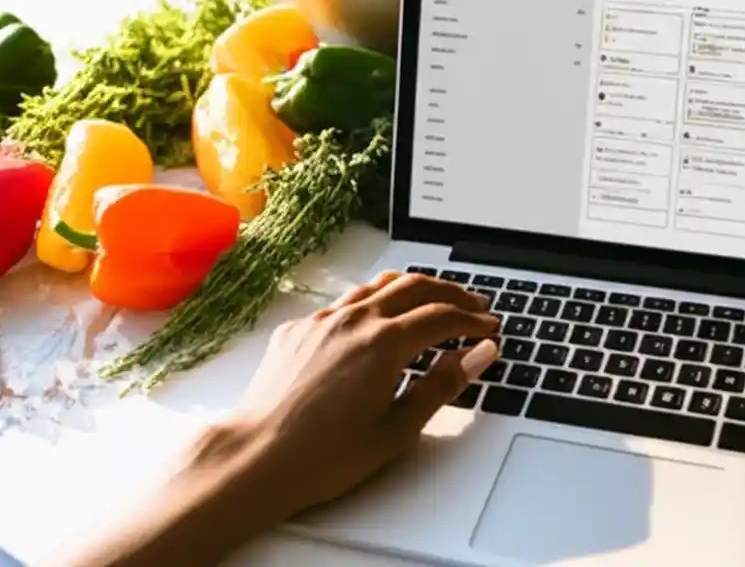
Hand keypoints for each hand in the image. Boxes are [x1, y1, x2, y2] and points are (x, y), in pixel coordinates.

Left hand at [230, 271, 500, 516]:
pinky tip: (377, 320)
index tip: (488, 326)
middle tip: (473, 304)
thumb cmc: (323, 455)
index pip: (442, 317)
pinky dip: (373, 302)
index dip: (472, 320)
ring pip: (378, 285)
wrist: (256, 458)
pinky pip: (344, 302)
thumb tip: (478, 354)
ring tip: (433, 299)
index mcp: (384, 344)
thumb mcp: (398, 429)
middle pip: (415, 287)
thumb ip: (443, 385)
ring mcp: (322, 320)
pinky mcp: (297, 328)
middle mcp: (353, 321)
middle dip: (451, 293)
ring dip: (413, 288)